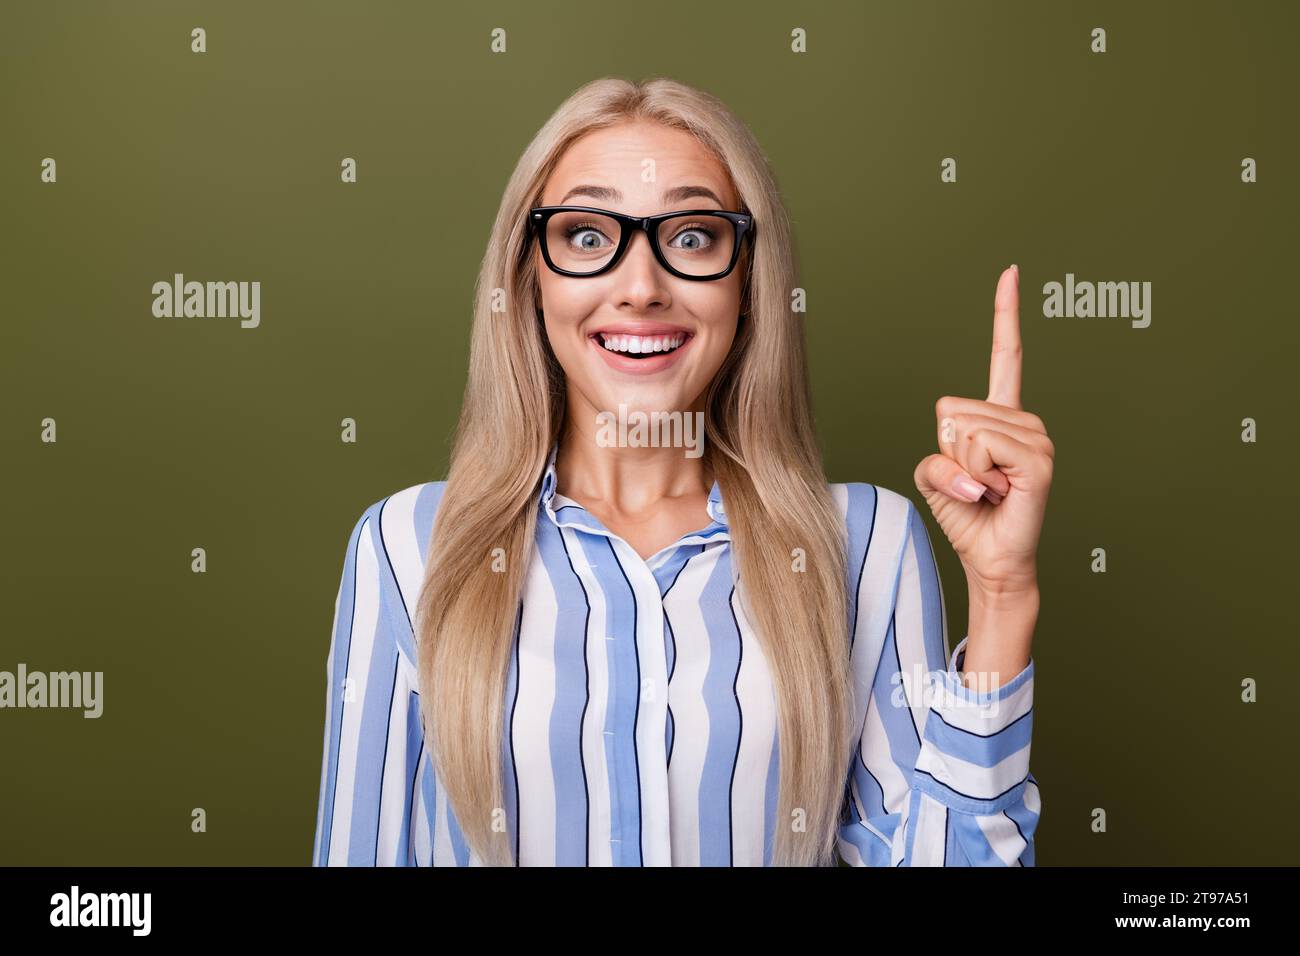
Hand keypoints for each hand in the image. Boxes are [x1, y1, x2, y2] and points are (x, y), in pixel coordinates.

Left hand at [913, 265, 1053, 599]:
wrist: (990, 558)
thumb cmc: (965, 514)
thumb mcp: (933, 474)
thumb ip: (935, 451)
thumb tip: (964, 443)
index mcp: (1000, 416)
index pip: (1007, 356)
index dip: (1006, 314)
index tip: (1011, 271)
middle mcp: (1024, 421)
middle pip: (950, 409)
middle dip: (947, 453)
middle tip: (975, 482)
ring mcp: (1036, 439)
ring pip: (962, 431)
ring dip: (961, 470)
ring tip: (987, 490)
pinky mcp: (1038, 461)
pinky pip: (980, 448)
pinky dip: (973, 477)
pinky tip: (996, 494)